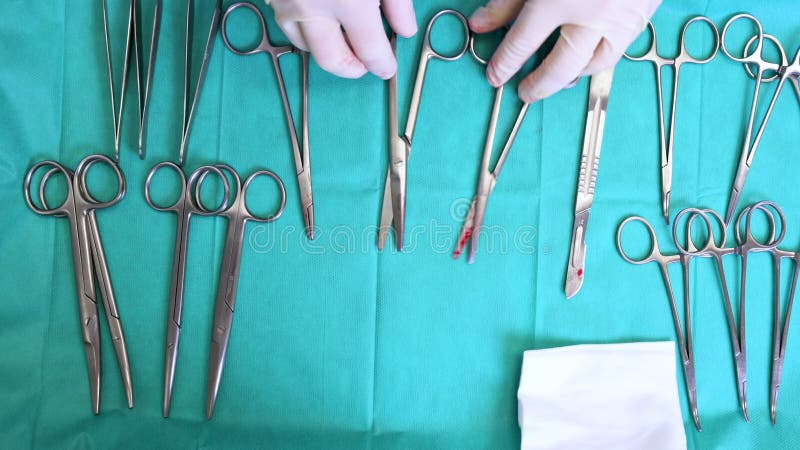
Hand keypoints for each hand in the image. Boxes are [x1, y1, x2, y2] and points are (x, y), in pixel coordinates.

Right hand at [265, 0, 416, 78]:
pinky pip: (285, 20)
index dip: (383, 64)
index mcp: (347, 0)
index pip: (370, 50)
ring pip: (303, 42)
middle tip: (364, 64)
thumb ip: (397, 3)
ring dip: (324, 47)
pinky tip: (318, 14)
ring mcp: (284, 0)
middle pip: (331, 59)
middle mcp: (310, 7)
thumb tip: (405, 31)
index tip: (387, 67)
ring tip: (341, 37)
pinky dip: (303, 24)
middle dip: (351, 68)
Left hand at [469, 0, 660, 101]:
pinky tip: (585, 58)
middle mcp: (592, 13)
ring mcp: (622, 17)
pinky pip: (619, 48)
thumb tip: (480, 24)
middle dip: (540, 84)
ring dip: (572, 76)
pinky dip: (598, 58)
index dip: (505, 63)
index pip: (523, 42)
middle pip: (561, 65)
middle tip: (524, 92)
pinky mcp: (643, 14)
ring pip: (595, 64)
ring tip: (555, 79)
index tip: (495, 76)